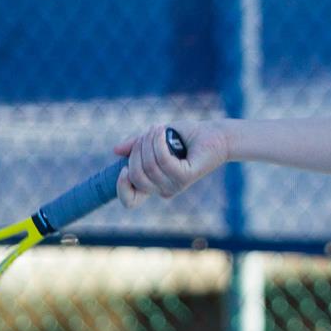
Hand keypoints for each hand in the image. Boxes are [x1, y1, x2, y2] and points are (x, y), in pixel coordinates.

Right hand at [113, 120, 227, 208]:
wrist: (214, 134)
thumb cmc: (185, 137)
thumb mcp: (154, 138)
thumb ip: (136, 145)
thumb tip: (116, 151)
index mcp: (153, 184)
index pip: (130, 201)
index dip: (121, 188)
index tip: (123, 169)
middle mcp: (163, 189)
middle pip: (136, 176)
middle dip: (137, 150)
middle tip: (148, 133)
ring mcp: (175, 185)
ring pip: (149, 166)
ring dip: (149, 142)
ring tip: (158, 128)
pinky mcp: (186, 177)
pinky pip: (164, 161)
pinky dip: (159, 143)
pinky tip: (163, 131)